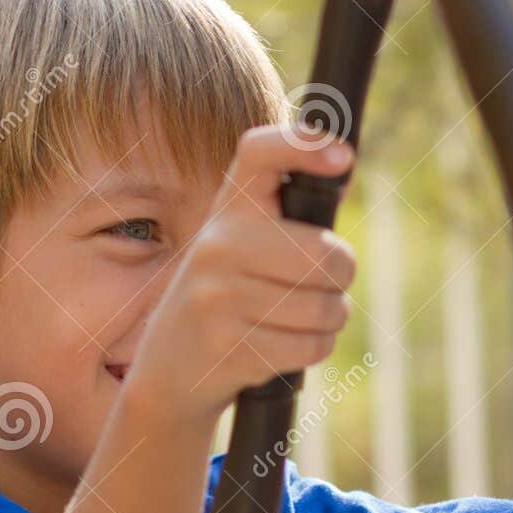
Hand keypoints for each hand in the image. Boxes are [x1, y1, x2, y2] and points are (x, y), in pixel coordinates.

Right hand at [125, 125, 356, 424]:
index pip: (260, 152)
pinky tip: (285, 343)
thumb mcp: (243, 243)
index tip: (343, 158)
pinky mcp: (228, 345)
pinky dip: (314, 348)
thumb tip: (342, 163)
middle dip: (341, 277)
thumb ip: (287, 211)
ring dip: (330, 318)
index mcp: (228, 208)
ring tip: (298, 317)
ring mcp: (219, 295)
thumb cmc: (227, 294)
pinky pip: (311, 345)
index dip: (304, 145)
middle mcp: (218, 243)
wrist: (168, 367)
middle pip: (328, 256)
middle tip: (321, 284)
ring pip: (326, 308)